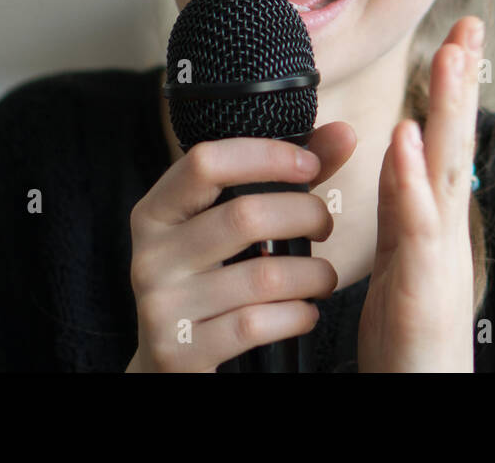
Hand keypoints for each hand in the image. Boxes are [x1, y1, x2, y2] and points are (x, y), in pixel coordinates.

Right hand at [126, 121, 356, 371]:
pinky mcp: (181, 351)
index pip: (205, 161)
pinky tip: (305, 312)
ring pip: (262, 274)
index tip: (309, 165)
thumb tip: (344, 133)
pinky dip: (297, 315)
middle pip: (244, 215)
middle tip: (325, 226)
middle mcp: (149, 256)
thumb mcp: (231, 225)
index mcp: (156, 212)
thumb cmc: (213, 278)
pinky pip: (257, 324)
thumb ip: (285, 177)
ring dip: (313, 273)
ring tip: (324, 277)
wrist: (169, 362)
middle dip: (304, 215)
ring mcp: (161, 306)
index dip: (265, 156)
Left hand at [358, 15, 482, 371]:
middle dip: (463, 84)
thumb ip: (401, 204)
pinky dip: (413, 181)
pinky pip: (416, 227)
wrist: (420, 395)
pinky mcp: (423, 289)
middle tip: (468, 25)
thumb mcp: (399, 256)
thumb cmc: (408, 336)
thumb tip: (400, 149)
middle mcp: (447, 231)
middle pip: (456, 144)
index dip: (453, 91)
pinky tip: (409, 139)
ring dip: (450, 112)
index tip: (458, 37)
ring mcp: (441, 257)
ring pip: (447, 172)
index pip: (444, 143)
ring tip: (452, 57)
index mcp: (436, 221)